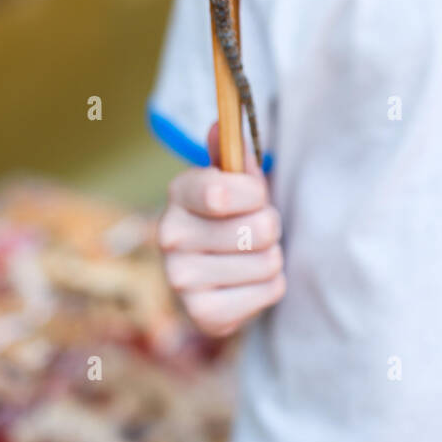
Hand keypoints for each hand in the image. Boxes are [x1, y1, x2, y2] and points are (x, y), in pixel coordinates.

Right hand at [157, 122, 285, 337]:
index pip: (221, 191)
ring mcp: (182, 281)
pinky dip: (270, 286)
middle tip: (255, 228)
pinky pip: (270, 292)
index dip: (255, 192)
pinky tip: (248, 281)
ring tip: (251, 254)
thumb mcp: (231, 178)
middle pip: (260, 229)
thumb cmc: (229, 214)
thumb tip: (221, 125)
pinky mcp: (203, 316)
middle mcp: (170, 238)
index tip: (253, 193)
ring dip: (271, 256)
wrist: (214, 270)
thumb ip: (231, 153)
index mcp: (177, 194)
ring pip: (269, 261)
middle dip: (270, 225)